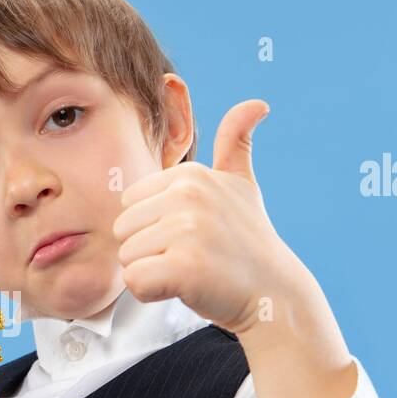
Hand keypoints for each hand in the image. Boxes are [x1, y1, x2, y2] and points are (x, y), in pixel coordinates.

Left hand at [112, 100, 308, 334]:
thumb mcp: (242, 185)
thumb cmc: (248, 243)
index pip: (130, 204)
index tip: (190, 235)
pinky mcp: (185, 267)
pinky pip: (136, 282)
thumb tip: (256, 104)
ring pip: (127, 258)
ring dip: (152, 273)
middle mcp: (188, 196)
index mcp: (191, 175)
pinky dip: (153, 293)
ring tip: (189, 272)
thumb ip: (236, 144)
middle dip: (148, 251)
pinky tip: (184, 288)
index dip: (152, 226)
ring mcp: (187, 230)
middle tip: (189, 257)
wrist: (273, 293)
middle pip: (123, 230)